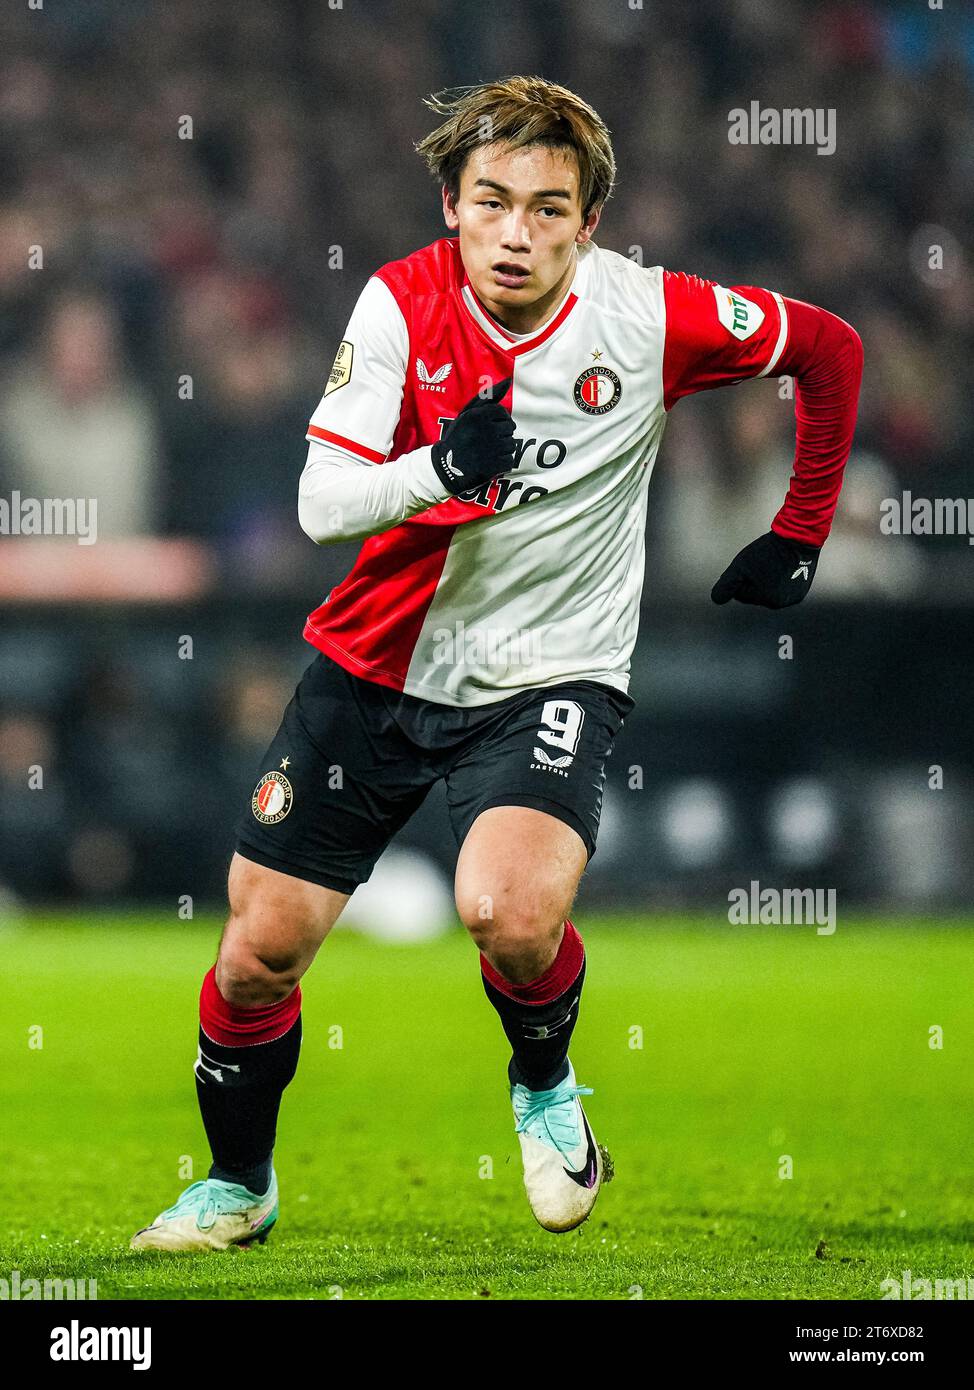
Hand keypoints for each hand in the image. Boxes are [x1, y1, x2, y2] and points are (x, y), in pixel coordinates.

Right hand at [430, 377, 515, 496]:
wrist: (445, 467)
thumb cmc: (458, 437)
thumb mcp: (467, 414)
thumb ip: (488, 397)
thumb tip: (508, 380)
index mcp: (479, 415)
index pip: (502, 413)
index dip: (497, 420)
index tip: (487, 427)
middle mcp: (487, 430)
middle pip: (510, 428)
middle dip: (501, 434)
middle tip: (486, 440)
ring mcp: (492, 449)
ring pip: (511, 445)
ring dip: (502, 448)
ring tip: (487, 451)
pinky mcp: (495, 465)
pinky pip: (509, 460)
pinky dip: (502, 462)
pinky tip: (489, 462)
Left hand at [711, 530, 820, 608]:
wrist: (797, 538)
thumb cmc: (767, 551)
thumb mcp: (739, 567)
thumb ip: (726, 585)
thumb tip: (717, 599)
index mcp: (767, 600)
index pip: (742, 593)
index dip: (741, 577)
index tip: (749, 565)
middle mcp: (782, 602)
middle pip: (756, 593)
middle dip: (754, 580)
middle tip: (761, 563)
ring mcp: (794, 596)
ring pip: (769, 589)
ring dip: (766, 578)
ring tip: (772, 563)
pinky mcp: (802, 587)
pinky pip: (783, 585)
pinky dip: (780, 577)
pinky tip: (781, 565)